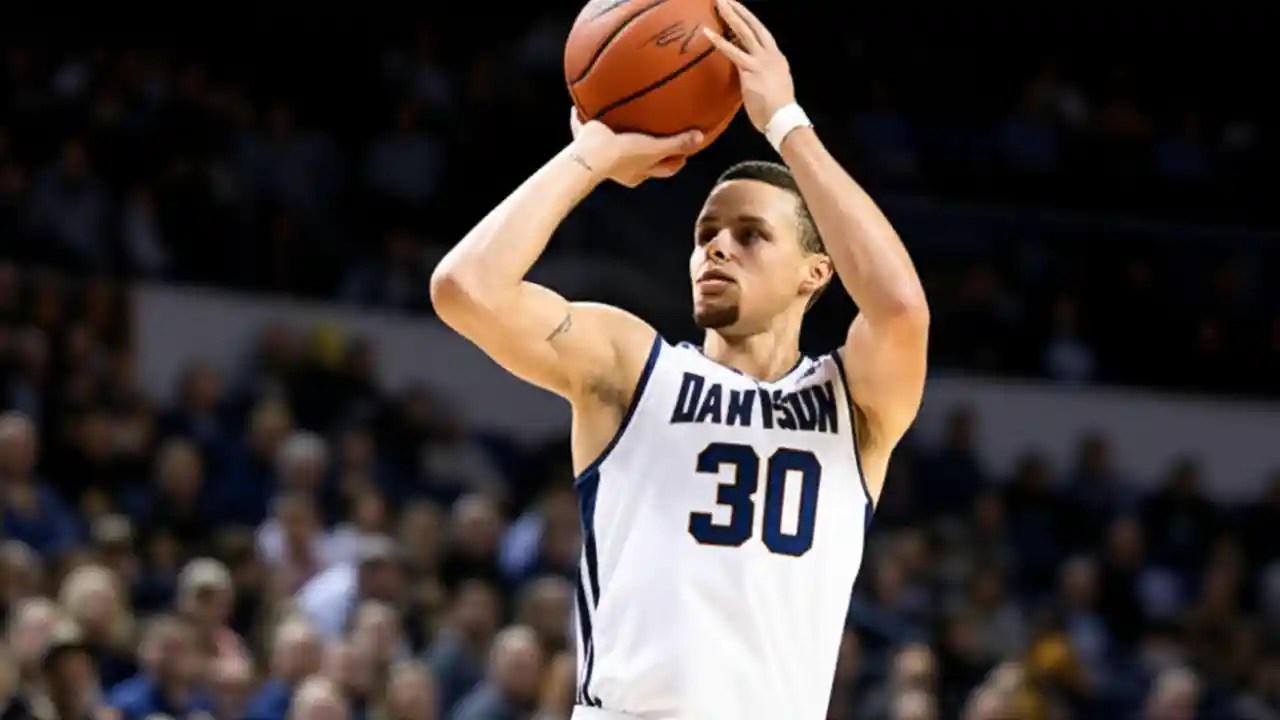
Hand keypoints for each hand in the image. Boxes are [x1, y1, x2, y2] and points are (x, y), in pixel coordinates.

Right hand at [569, 107, 702, 187]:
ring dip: (618, 133)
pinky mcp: (584, 142)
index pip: (663, 169)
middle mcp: (620, 168)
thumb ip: (677, 143)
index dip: (675, 161)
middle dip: (648, 149)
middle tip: (660, 135)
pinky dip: (584, 118)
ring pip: (612, 144)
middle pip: (641, 160)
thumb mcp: (655, 148)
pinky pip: (586, 127)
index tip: (684, 153)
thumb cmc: (624, 154)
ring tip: (622, 116)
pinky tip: (585, 103)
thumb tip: (700, 137)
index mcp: (637, 173)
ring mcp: (601, 156)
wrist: (590, 154)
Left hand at [702, 0, 795, 132]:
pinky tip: (707, 33)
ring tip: (719, 4)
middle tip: (726, 0)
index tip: (738, 11)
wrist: (783, 118)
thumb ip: (762, 75)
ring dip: (731, 17)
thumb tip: (750, 73)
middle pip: (753, 27)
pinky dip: (720, 42)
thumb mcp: (773, 86)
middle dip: (739, 11)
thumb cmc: (776, 109)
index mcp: (777, 58)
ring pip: (744, 33)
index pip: (761, 35)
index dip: (749, 21)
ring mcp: (761, 61)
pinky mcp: (750, 70)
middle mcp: (771, 54)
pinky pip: (733, 53)